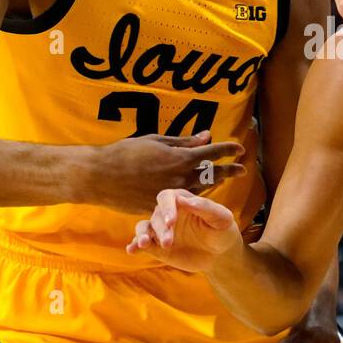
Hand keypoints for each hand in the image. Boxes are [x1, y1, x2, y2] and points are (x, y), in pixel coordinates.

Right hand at [92, 131, 245, 214]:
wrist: (101, 177)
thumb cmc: (126, 152)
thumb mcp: (156, 141)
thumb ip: (184, 142)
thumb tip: (207, 136)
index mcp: (181, 158)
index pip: (213, 153)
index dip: (228, 150)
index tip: (240, 149)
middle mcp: (180, 178)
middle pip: (212, 174)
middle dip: (228, 171)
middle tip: (241, 169)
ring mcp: (172, 194)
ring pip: (200, 189)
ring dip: (213, 183)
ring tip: (222, 178)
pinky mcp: (161, 206)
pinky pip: (182, 201)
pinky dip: (192, 194)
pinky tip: (196, 191)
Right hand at [126, 188, 239, 271]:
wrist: (220, 254)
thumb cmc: (222, 231)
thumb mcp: (222, 218)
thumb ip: (206, 207)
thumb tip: (185, 200)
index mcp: (182, 201)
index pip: (167, 197)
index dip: (166, 207)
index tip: (171, 221)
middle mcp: (168, 214)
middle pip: (156, 216)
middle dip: (161, 229)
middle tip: (169, 242)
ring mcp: (161, 230)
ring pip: (144, 227)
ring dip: (142, 235)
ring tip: (144, 244)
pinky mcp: (157, 247)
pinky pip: (142, 244)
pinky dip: (135, 245)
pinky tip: (132, 250)